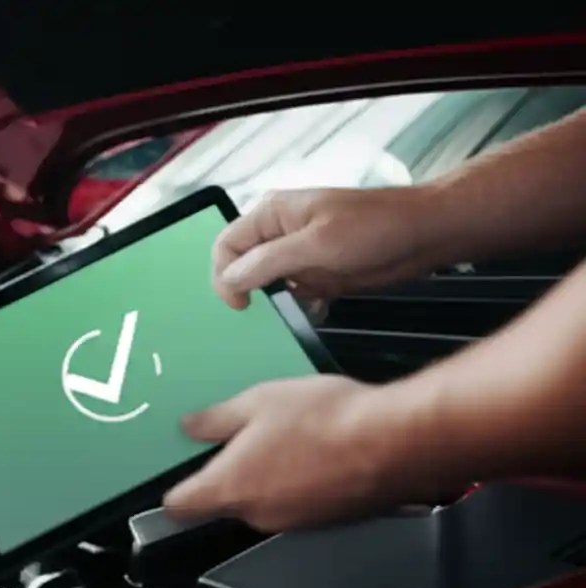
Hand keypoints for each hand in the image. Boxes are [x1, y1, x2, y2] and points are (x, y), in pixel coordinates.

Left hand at [162, 376, 421, 531]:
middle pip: (224, 501)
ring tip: (289, 435)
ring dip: (268, 475)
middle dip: (230, 472)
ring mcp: (294, 522)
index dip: (174, 491)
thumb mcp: (257, 402)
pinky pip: (298, 503)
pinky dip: (300, 481)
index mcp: (231, 486)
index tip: (176, 475)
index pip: (179, 507)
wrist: (397, 442)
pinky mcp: (326, 522)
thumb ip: (216, 419)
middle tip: (244, 434)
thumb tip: (190, 427)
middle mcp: (258, 514)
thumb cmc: (326, 419)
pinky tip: (317, 449)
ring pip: (263, 500)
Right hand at [213, 186, 445, 309]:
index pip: (226, 246)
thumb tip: (228, 280)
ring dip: (278, 302)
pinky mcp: (318, 273)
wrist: (425, 234)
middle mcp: (279, 233)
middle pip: (242, 267)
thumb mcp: (316, 244)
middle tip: (269, 310)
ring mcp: (299, 254)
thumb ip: (267, 261)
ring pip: (267, 285)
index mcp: (271, 214)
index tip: (243, 304)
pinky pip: (293, 295)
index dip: (225, 276)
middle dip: (251, 291)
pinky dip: (300, 306)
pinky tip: (319, 307)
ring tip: (302, 306)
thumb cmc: (373, 228)